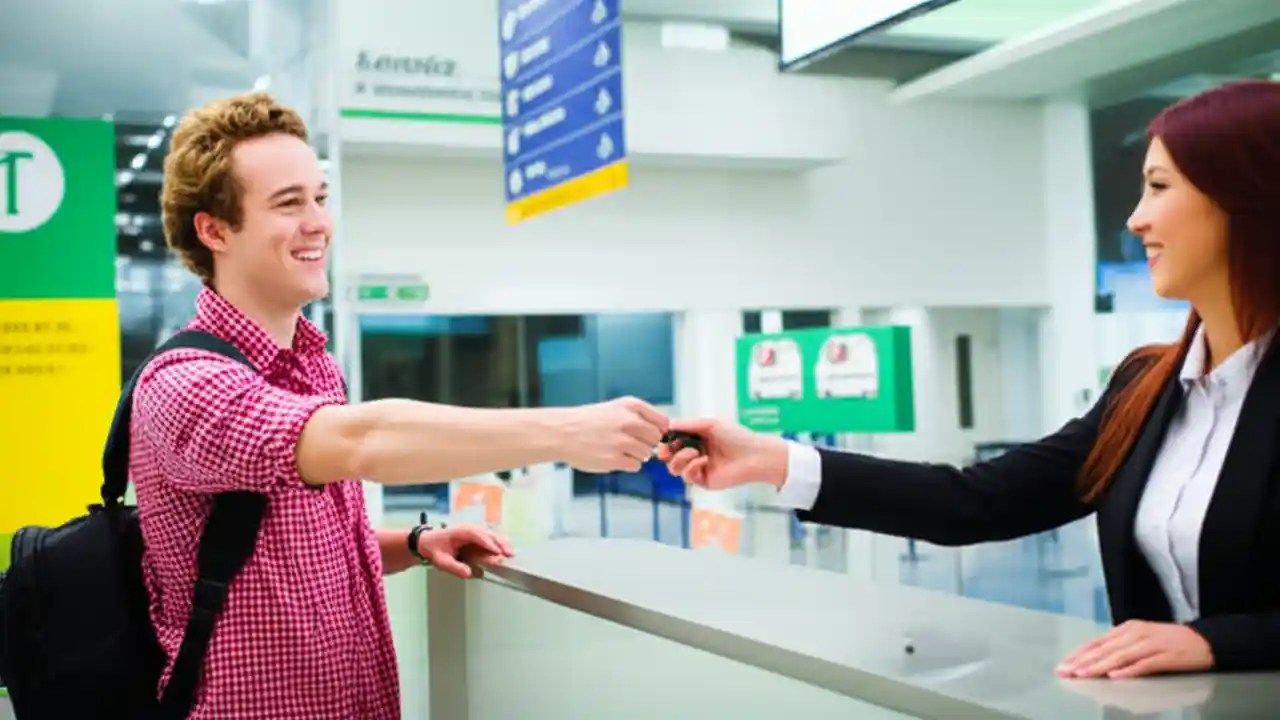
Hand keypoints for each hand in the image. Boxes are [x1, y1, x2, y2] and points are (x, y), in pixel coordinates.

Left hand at [417, 524, 513, 578]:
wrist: (427, 542)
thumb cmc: (434, 549)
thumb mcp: (442, 561)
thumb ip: (455, 568)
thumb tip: (470, 573)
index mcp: (460, 532)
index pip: (477, 535)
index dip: (488, 543)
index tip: (497, 552)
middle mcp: (469, 529)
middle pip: (488, 533)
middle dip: (500, 543)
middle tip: (509, 554)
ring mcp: (474, 532)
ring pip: (492, 535)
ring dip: (502, 543)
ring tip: (510, 554)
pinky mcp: (477, 537)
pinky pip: (490, 539)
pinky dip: (499, 544)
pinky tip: (505, 551)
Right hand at [559, 396, 668, 472]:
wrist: (562, 433)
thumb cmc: (589, 421)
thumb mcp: (615, 408)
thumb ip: (639, 416)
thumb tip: (662, 432)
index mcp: (630, 406)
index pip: (662, 422)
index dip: (657, 430)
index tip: (648, 434)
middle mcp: (628, 421)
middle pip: (656, 439)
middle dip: (647, 443)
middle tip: (630, 443)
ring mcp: (621, 441)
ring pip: (646, 454)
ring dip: (636, 455)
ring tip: (617, 449)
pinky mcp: (614, 459)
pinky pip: (635, 466)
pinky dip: (627, 464)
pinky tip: (613, 457)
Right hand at [655, 418, 787, 490]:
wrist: (754, 456)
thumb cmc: (737, 436)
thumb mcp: (710, 424)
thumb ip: (688, 425)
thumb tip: (668, 425)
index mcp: (697, 439)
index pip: (674, 441)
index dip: (666, 440)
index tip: (662, 438)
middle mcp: (696, 454)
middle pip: (670, 457)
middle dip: (666, 453)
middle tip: (666, 451)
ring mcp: (699, 469)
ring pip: (675, 468)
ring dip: (680, 458)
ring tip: (694, 451)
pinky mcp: (703, 481)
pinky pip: (687, 476)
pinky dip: (692, 466)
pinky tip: (705, 460)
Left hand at [1057, 620, 1213, 678]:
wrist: (1203, 640)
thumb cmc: (1168, 641)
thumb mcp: (1139, 638)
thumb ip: (1119, 645)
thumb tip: (1096, 657)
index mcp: (1127, 629)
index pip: (1097, 642)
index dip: (1079, 653)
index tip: (1063, 664)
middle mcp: (1135, 634)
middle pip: (1104, 649)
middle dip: (1082, 661)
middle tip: (1066, 672)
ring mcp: (1150, 644)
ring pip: (1119, 656)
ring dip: (1099, 666)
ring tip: (1083, 674)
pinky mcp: (1165, 656)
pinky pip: (1144, 664)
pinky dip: (1129, 670)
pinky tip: (1116, 676)